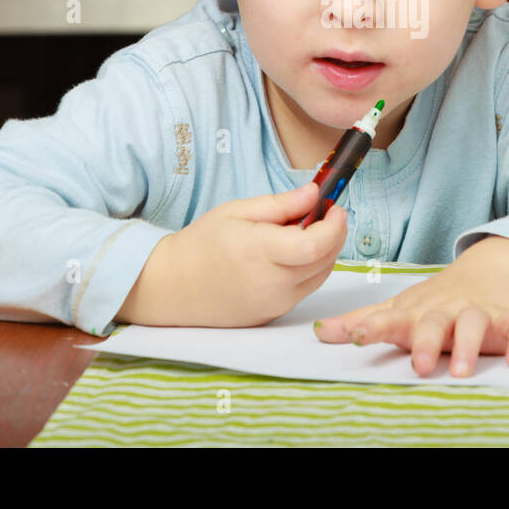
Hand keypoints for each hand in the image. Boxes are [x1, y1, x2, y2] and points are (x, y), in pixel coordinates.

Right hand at [162, 182, 346, 326]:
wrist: (173, 287)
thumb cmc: (201, 244)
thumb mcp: (236, 211)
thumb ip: (281, 204)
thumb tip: (315, 193)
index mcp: (260, 252)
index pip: (316, 244)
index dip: (335, 225)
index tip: (334, 208)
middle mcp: (271, 283)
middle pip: (326, 260)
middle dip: (335, 234)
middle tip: (325, 215)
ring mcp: (274, 304)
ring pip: (320, 276)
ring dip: (324, 252)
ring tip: (305, 232)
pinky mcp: (273, 315)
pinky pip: (304, 289)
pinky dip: (309, 270)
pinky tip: (291, 255)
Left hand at [313, 252, 508, 376]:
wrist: (491, 269)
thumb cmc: (436, 299)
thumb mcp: (399, 307)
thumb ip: (362, 322)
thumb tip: (318, 332)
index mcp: (415, 311)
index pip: (388, 317)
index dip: (371, 326)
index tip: (355, 337)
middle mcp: (445, 310)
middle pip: (433, 323)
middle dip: (425, 343)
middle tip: (419, 366)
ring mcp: (478, 311)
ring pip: (473, 324)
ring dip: (467, 345)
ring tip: (460, 372)